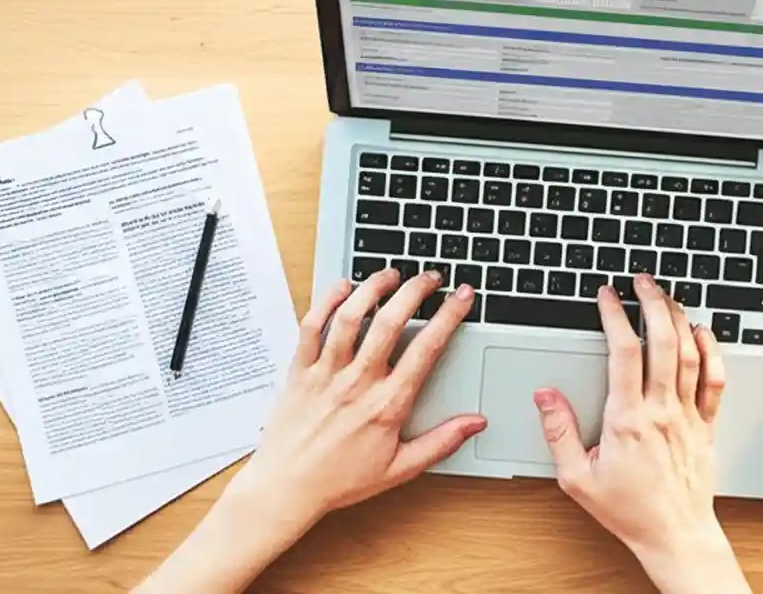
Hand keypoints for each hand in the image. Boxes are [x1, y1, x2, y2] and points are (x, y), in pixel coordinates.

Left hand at [137, 269, 482, 592]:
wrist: (287, 488)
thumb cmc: (341, 480)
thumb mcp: (400, 468)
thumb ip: (442, 442)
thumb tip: (476, 423)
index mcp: (387, 405)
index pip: (427, 349)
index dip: (449, 316)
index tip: (462, 296)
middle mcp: (358, 383)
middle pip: (391, 322)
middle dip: (416, 291)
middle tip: (431, 277)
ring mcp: (326, 373)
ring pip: (351, 316)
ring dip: (373, 288)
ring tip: (391, 274)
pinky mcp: (299, 371)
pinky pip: (312, 326)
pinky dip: (327, 301)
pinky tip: (343, 287)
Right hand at [533, 273, 749, 593]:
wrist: (675, 535)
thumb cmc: (628, 510)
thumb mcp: (576, 477)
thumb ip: (558, 432)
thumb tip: (545, 395)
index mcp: (627, 419)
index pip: (622, 352)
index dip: (614, 315)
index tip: (607, 296)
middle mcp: (661, 411)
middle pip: (662, 341)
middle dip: (652, 302)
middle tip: (641, 280)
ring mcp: (688, 416)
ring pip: (690, 354)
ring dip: (679, 318)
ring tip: (666, 296)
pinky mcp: (706, 425)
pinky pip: (715, 380)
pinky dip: (711, 350)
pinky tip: (703, 332)